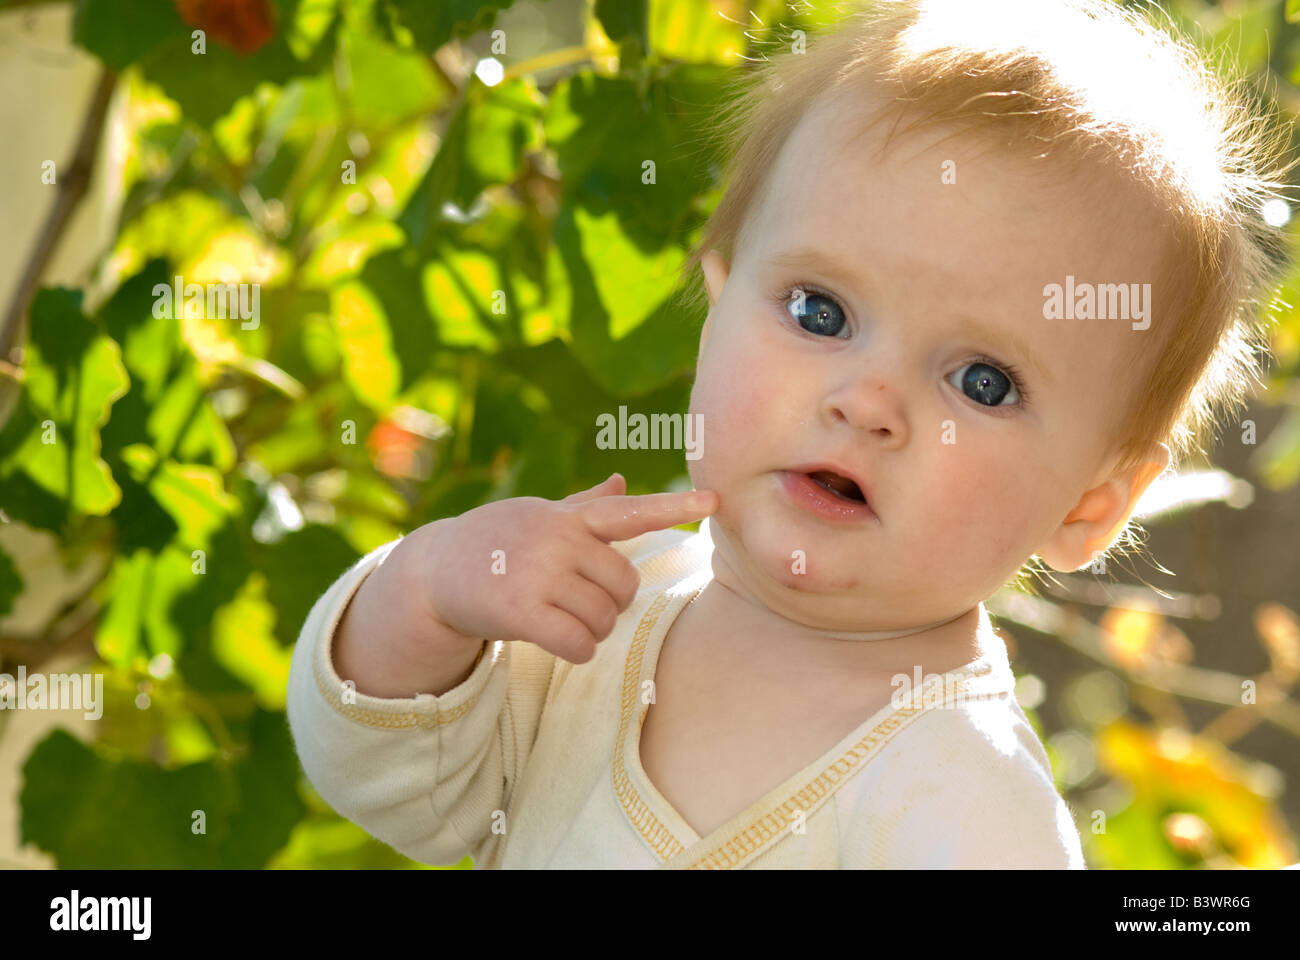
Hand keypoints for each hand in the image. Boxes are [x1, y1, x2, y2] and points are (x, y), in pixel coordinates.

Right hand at [421, 474, 717, 663]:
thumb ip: (584, 506)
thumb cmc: (496, 541)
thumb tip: (622, 482)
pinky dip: (577, 650)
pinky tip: (559, 643)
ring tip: (562, 620)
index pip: (631, 511)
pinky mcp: (520, 610)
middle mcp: (558, 539)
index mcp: (569, 517)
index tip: (716, 500)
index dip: (675, 506)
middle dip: (610, 604)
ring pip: (603, 618)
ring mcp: (538, 573)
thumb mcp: (540, 517)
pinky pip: (578, 642)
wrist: (434, 570)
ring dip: (591, 631)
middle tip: (578, 603)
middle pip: (624, 585)